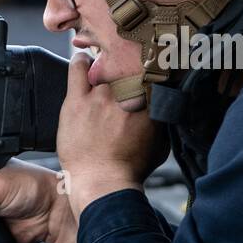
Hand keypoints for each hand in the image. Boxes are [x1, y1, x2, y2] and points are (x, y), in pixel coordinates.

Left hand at [57, 51, 168, 215]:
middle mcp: (129, 94)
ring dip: (105, 64)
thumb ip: (162, 120)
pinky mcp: (78, 100)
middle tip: (124, 71)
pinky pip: (78, 67)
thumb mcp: (161, 144)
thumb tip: (165, 105)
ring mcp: (102, 95)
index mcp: (152, 102)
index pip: (154, 69)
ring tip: (104, 72)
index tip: (146, 66)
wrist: (102, 182)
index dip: (150, 65)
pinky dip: (81, 62)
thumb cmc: (131, 168)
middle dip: (129, 61)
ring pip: (105, 62)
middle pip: (130, 60)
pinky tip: (83, 64)